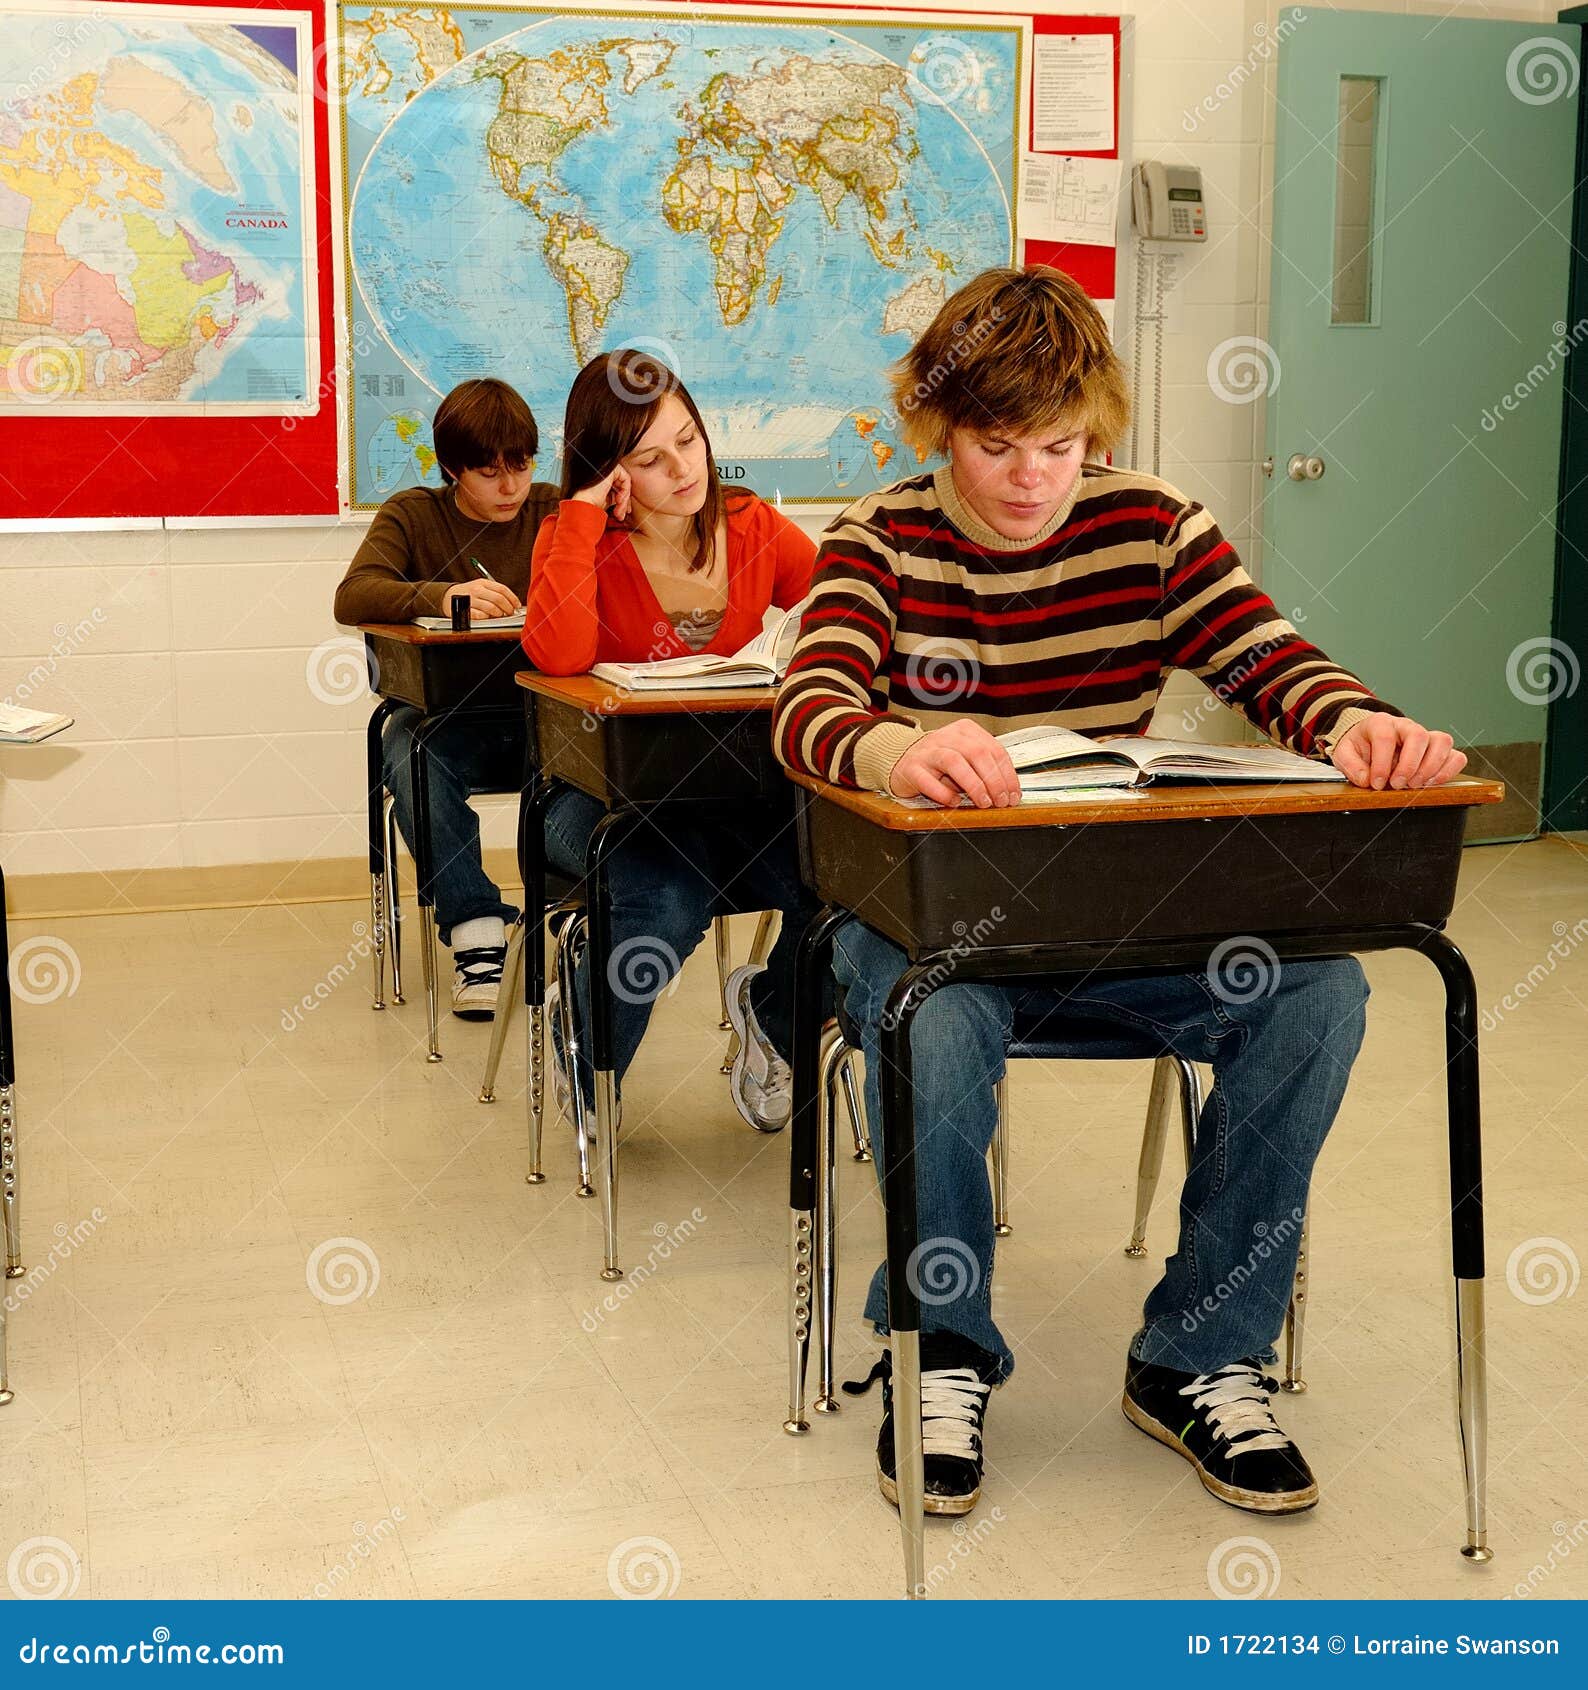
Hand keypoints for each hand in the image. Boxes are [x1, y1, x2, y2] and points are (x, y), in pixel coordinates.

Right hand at [441, 579, 521, 620]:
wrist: (448, 597)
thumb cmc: (469, 594)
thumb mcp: (481, 587)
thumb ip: (495, 593)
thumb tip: (512, 603)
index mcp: (483, 583)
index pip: (502, 589)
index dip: (512, 598)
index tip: (517, 605)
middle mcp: (477, 590)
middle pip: (499, 599)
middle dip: (508, 608)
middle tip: (510, 613)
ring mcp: (471, 600)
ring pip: (491, 608)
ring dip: (499, 614)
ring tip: (500, 615)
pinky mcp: (465, 609)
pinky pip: (480, 616)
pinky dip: (487, 618)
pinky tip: (488, 617)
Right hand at [571, 464, 631, 522]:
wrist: (584, 503)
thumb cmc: (591, 505)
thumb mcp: (606, 502)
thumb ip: (616, 499)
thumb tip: (626, 507)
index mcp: (602, 480)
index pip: (618, 488)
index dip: (622, 501)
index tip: (622, 513)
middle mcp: (604, 474)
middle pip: (622, 486)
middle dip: (624, 502)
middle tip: (621, 515)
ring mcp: (608, 470)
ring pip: (625, 483)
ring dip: (624, 500)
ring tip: (618, 510)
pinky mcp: (612, 469)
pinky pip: (626, 478)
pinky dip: (625, 491)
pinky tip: (619, 500)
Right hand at [888, 719, 1021, 807]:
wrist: (900, 760)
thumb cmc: (938, 762)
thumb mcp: (965, 758)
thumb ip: (984, 768)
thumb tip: (1007, 790)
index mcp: (965, 731)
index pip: (994, 749)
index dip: (1008, 774)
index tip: (1013, 794)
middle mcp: (946, 736)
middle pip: (977, 753)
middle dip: (994, 780)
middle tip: (1000, 801)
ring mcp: (927, 751)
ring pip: (954, 762)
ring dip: (974, 785)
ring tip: (983, 802)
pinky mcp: (911, 768)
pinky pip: (928, 780)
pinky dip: (944, 794)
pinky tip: (954, 802)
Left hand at [1329, 712, 1466, 789]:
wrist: (1370, 740)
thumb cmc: (1360, 746)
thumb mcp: (1344, 753)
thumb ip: (1350, 765)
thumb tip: (1365, 780)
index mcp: (1381, 723)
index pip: (1385, 738)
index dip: (1381, 764)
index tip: (1376, 783)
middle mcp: (1406, 726)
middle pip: (1418, 736)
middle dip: (1409, 765)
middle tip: (1397, 784)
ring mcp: (1426, 736)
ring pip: (1442, 742)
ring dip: (1431, 767)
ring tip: (1415, 785)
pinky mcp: (1439, 749)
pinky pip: (1456, 755)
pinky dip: (1448, 771)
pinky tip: (1431, 783)